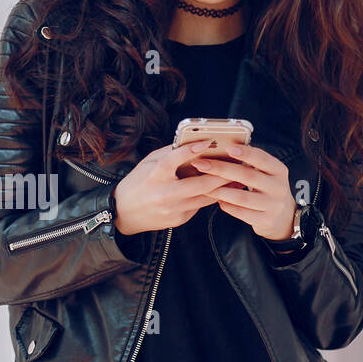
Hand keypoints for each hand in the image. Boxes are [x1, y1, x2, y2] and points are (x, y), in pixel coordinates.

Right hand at [112, 142, 248, 234]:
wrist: (124, 214)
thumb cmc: (137, 184)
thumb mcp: (148, 163)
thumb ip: (169, 153)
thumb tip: (193, 142)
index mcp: (154, 176)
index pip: (172, 160)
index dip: (190, 150)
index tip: (208, 142)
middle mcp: (164, 194)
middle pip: (200, 184)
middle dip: (223, 174)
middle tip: (238, 165)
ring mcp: (173, 209)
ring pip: (206, 197)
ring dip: (223, 187)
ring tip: (237, 177)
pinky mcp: (179, 219)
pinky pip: (199, 206)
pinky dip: (209, 196)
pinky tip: (220, 190)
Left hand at [191, 143, 297, 241]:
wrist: (284, 217)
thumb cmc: (268, 189)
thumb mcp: (267, 174)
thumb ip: (251, 164)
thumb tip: (222, 149)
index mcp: (278, 170)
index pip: (262, 158)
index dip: (245, 153)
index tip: (227, 147)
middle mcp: (278, 187)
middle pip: (248, 176)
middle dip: (222, 169)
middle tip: (202, 164)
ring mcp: (273, 205)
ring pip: (242, 197)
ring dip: (220, 191)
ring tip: (203, 186)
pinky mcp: (265, 220)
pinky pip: (241, 213)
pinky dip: (227, 206)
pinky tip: (217, 200)